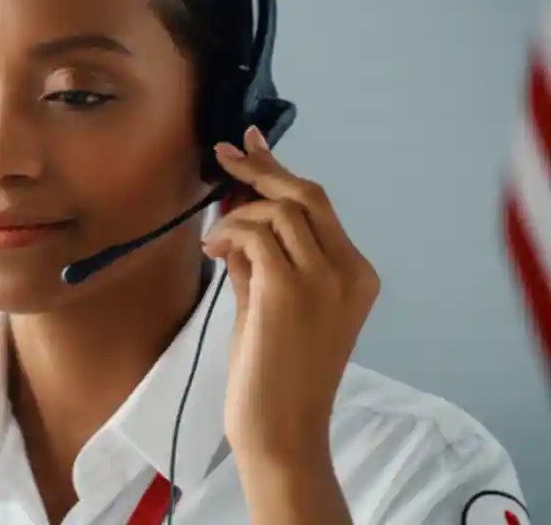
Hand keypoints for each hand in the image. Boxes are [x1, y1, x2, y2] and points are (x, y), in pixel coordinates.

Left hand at [202, 125, 378, 478]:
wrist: (281, 429)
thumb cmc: (274, 372)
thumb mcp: (273, 301)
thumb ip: (264, 254)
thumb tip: (237, 204)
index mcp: (358, 275)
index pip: (320, 204)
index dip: (280, 170)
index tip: (250, 143)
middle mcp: (349, 272)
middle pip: (305, 194)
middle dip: (260, 169)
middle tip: (222, 156)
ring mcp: (323, 280)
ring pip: (276, 211)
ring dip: (235, 216)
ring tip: (214, 243)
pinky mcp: (288, 290)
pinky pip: (255, 234)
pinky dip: (228, 233)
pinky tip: (214, 251)